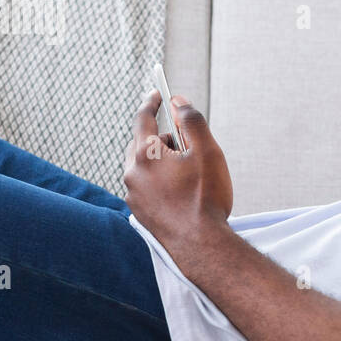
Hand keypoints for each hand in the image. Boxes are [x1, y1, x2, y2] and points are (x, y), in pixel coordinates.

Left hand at [123, 90, 233, 256]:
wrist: (201, 245)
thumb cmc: (206, 197)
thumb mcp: (207, 151)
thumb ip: (191, 121)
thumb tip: (178, 102)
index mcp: (145, 154)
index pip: (143, 117)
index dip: (152, 102)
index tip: (159, 94)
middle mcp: (132, 172)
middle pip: (143, 143)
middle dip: (163, 139)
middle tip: (188, 147)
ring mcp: (133, 194)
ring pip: (144, 166)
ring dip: (162, 162)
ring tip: (189, 176)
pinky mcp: (139, 212)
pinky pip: (146, 186)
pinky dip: (160, 182)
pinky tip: (182, 194)